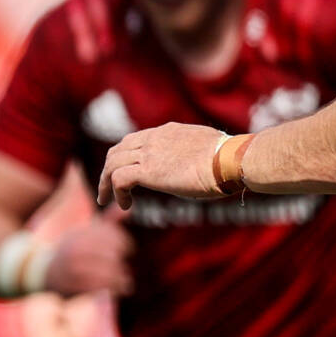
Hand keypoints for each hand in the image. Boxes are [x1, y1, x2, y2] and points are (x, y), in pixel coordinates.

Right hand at [44, 212, 133, 296]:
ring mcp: (73, 267)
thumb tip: (128, 209)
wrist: (43, 272)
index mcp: (80, 233)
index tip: (126, 250)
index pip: (112, 236)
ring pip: (107, 272)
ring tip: (125, 283)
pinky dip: (111, 289)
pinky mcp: (72, 284)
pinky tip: (117, 290)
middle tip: (124, 270)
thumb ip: (108, 221)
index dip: (124, 243)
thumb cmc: (72, 250)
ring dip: (120, 279)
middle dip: (120, 263)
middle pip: (111, 254)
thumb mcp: (86, 232)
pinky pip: (99, 287)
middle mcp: (76, 248)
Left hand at [97, 122, 228, 210]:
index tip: (124, 172)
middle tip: (106, 189)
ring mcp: (149, 153)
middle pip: (117, 150)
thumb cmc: (227, 160)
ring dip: (105, 184)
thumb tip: (196, 165)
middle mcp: (154, 138)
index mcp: (168, 131)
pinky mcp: (148, 170)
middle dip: (107, 169)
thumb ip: (192, 153)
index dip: (125, 156)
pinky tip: (125, 205)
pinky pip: (119, 180)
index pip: (135, 139)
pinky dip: (116, 193)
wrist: (230, 160)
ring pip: (112, 164)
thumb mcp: (206, 150)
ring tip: (105, 200)